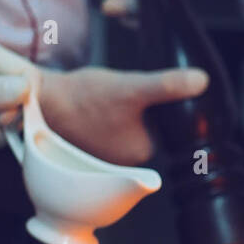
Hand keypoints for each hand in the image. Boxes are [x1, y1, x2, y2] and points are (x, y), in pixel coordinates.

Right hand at [36, 64, 207, 165]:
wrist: (42, 99)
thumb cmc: (84, 95)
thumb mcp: (131, 86)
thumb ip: (167, 85)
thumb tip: (202, 81)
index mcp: (143, 153)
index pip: (168, 126)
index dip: (159, 104)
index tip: (143, 92)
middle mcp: (128, 161)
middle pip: (150, 125)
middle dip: (143, 106)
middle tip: (122, 94)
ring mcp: (110, 157)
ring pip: (132, 126)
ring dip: (127, 110)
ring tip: (108, 100)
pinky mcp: (94, 149)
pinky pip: (113, 130)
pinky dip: (112, 117)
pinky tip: (100, 105)